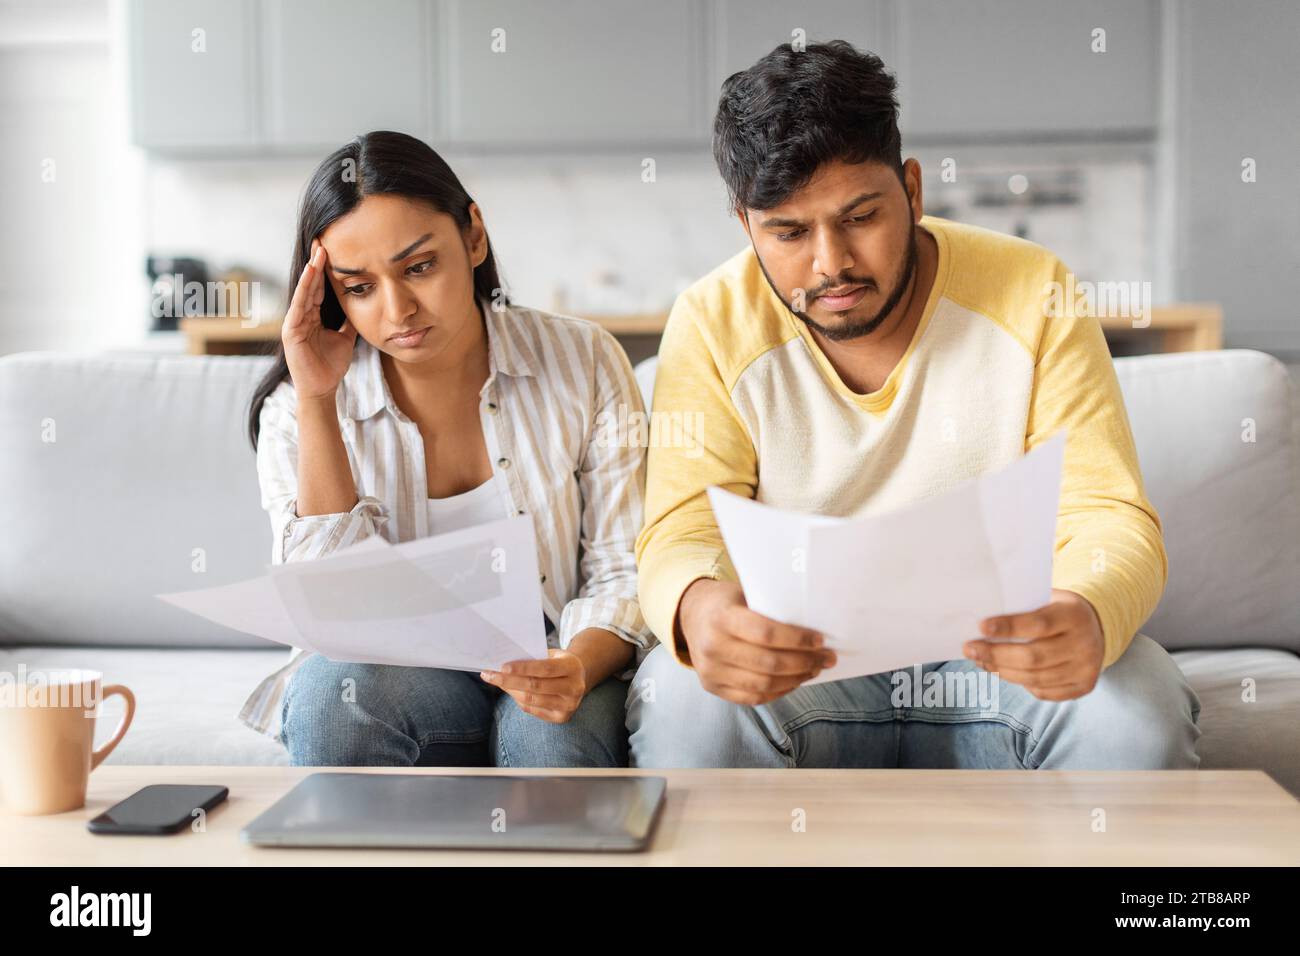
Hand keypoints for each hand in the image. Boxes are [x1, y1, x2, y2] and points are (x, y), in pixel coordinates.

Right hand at [282, 239, 357, 400]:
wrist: (323, 389)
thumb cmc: (331, 365)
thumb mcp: (346, 337)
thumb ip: (349, 321)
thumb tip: (361, 305)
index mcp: (313, 316)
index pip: (319, 288)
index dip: (325, 270)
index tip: (331, 250)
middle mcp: (301, 316)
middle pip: (310, 284)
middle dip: (316, 263)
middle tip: (322, 240)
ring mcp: (294, 323)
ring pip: (304, 291)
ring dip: (311, 271)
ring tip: (318, 252)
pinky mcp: (291, 331)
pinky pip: (299, 305)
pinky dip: (304, 288)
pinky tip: (310, 274)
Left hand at [481, 649, 586, 722]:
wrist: (578, 679)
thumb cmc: (558, 663)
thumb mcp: (552, 655)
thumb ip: (534, 659)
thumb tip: (503, 666)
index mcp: (573, 667)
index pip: (545, 669)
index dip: (523, 668)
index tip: (502, 667)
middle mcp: (574, 688)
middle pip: (535, 686)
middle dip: (509, 681)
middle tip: (489, 675)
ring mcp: (569, 706)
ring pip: (531, 700)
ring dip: (510, 690)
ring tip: (496, 681)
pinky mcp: (561, 718)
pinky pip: (532, 709)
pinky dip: (517, 699)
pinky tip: (509, 690)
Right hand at [677, 578, 835, 705]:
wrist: (690, 616)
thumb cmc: (727, 602)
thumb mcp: (744, 594)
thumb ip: (770, 609)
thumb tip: (814, 626)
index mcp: (721, 618)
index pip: (766, 633)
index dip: (797, 639)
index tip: (820, 640)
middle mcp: (712, 646)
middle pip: (768, 664)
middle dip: (804, 663)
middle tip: (827, 658)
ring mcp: (710, 670)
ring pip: (763, 684)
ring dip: (796, 680)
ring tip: (813, 670)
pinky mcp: (712, 687)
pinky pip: (752, 698)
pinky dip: (778, 691)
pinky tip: (794, 682)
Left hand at [964, 588, 1104, 700]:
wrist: (1097, 627)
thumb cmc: (1058, 610)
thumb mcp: (1048, 599)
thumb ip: (1023, 608)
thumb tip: (982, 624)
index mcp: (1074, 615)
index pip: (1038, 624)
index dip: (1008, 627)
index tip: (981, 627)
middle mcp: (1085, 644)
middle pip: (1033, 657)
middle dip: (996, 654)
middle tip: (970, 649)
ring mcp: (1087, 668)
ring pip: (1035, 678)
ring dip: (1002, 671)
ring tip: (981, 661)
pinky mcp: (1084, 686)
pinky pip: (1044, 691)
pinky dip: (1021, 683)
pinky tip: (1004, 672)